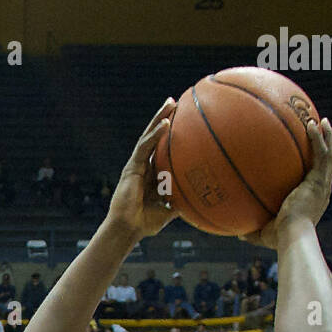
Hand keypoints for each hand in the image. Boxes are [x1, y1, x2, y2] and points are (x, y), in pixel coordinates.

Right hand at [106, 98, 179, 240]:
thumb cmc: (146, 223)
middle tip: (177, 102)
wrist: (128, 228)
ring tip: (171, 103)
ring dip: (160, 118)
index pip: (163, 148)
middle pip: (156, 136)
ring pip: (149, 136)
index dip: (172, 134)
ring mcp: (137, 164)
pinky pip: (144, 147)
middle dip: (165, 118)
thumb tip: (203, 200)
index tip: (186, 120)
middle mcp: (145, 165)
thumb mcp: (170, 210)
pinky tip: (165, 124)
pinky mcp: (131, 167)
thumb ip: (182, 202)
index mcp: (153, 173)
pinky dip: (155, 135)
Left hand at [241, 117, 331, 247]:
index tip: (308, 157)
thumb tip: (237, 233)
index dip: (314, 167)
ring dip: (326, 137)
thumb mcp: (264, 234)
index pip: (315, 179)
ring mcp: (322, 185)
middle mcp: (321, 191)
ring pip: (329, 155)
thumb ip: (252, 231)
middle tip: (319, 129)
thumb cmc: (279, 239)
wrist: (292, 236)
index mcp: (312, 200)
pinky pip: (321, 154)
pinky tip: (310, 124)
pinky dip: (318, 139)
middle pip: (326, 163)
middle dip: (324, 145)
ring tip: (322, 121)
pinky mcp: (320, 180)